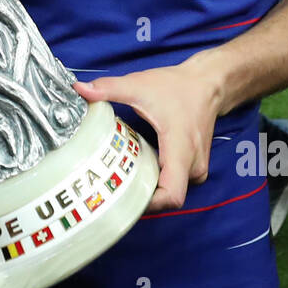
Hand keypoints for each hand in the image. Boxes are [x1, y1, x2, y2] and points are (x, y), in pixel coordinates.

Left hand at [74, 58, 221, 213]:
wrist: (208, 83)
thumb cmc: (178, 86)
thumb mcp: (140, 85)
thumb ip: (109, 88)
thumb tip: (79, 89)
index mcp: (181, 150)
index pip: (172, 195)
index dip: (151, 205)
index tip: (124, 198)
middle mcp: (193, 165)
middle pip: (168, 199)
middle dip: (142, 198)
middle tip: (112, 191)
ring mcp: (196, 167)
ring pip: (171, 192)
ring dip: (149, 189)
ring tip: (121, 182)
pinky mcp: (194, 166)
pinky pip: (174, 182)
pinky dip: (157, 180)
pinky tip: (137, 171)